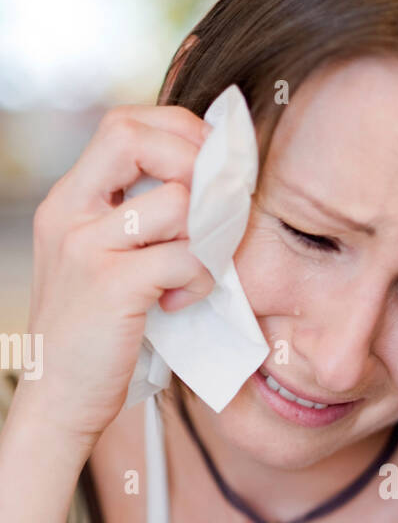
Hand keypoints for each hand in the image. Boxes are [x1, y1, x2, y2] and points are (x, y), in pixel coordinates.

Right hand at [24, 104, 214, 448]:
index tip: (208, 165)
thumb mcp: (103, 263)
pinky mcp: (112, 285)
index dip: (177, 131)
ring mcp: (87, 247)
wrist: (58, 398)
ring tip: (193, 272)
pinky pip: (185, 257)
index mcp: (69, 201)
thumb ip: (137, 223)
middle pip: (138, 137)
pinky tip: (178, 302)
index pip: (123, 124)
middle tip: (215, 206)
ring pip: (178, 202)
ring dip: (207, 236)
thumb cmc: (94, 335)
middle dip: (193, 162)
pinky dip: (199, 279)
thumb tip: (208, 189)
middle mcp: (71, 213)